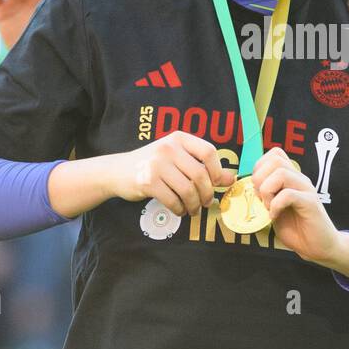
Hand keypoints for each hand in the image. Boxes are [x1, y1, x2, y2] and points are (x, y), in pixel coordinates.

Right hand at [105, 131, 235, 216]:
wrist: (118, 171)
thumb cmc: (153, 165)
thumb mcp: (178, 159)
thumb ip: (203, 166)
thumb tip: (230, 178)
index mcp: (179, 138)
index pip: (208, 151)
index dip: (217, 170)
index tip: (216, 182)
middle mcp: (168, 148)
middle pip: (200, 175)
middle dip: (207, 194)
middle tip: (206, 203)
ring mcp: (156, 164)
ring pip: (188, 190)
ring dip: (194, 205)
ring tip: (193, 209)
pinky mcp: (147, 181)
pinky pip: (173, 200)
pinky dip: (179, 209)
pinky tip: (179, 210)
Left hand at [252, 147, 348, 276]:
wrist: (319, 246)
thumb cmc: (297, 229)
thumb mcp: (274, 209)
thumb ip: (265, 196)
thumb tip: (248, 188)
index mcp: (291, 178)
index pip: (275, 154)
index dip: (259, 168)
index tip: (257, 189)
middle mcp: (299, 179)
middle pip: (276, 160)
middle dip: (260, 178)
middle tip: (261, 198)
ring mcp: (306, 189)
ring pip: (281, 173)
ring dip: (267, 191)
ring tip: (268, 207)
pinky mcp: (310, 202)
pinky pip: (288, 194)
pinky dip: (275, 205)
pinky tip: (275, 216)